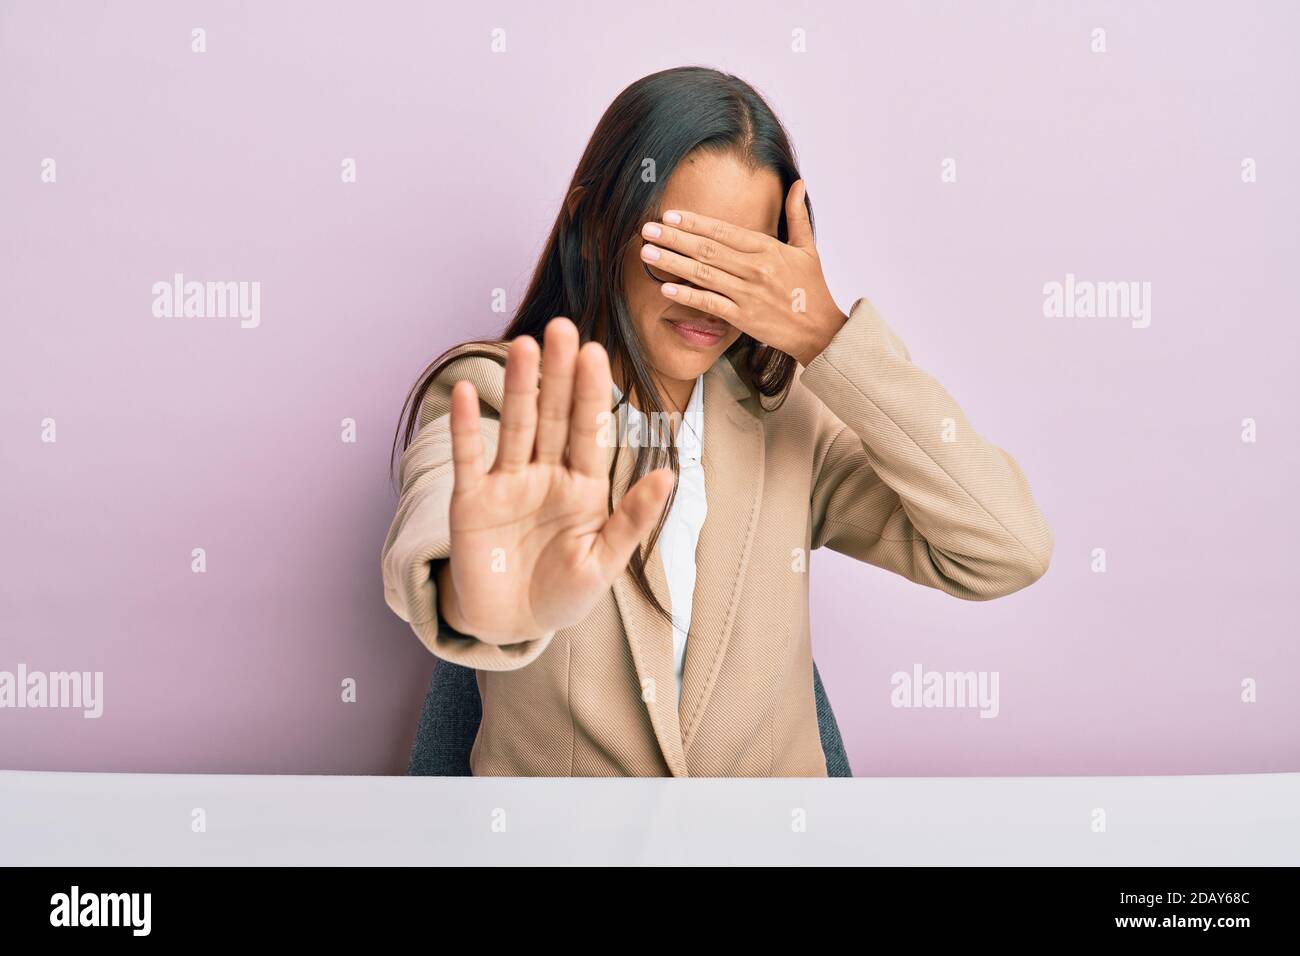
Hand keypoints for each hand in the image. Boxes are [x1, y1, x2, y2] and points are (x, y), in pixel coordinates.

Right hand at [438, 318, 674, 644]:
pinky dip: (465, 427)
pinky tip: (467, 392)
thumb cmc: (563, 595)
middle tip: (562, 329)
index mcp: (583, 487)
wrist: (510, 626)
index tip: (596, 353)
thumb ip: (633, 520)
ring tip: (524, 346)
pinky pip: (469, 458)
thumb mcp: (604, 563)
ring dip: (520, 388)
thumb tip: (669, 474)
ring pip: (516, 427)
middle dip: (557, 375)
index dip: (591, 393)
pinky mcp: (471, 502)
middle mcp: (546, 475)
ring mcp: (507, 484)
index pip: (589, 431)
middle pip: (553, 416)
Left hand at [638, 180, 846, 364]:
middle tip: (647, 228)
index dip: (694, 222)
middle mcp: (755, 268)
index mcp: (768, 248)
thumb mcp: (807, 248)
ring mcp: (747, 293)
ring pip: (703, 273)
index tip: (670, 214)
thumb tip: (797, 183)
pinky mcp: (743, 317)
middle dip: (674, 237)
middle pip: (707, 249)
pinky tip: (666, 287)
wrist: (821, 330)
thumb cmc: (812, 288)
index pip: (724, 231)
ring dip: (672, 262)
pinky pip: (710, 303)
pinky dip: (687, 295)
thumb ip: (796, 215)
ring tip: (647, 252)